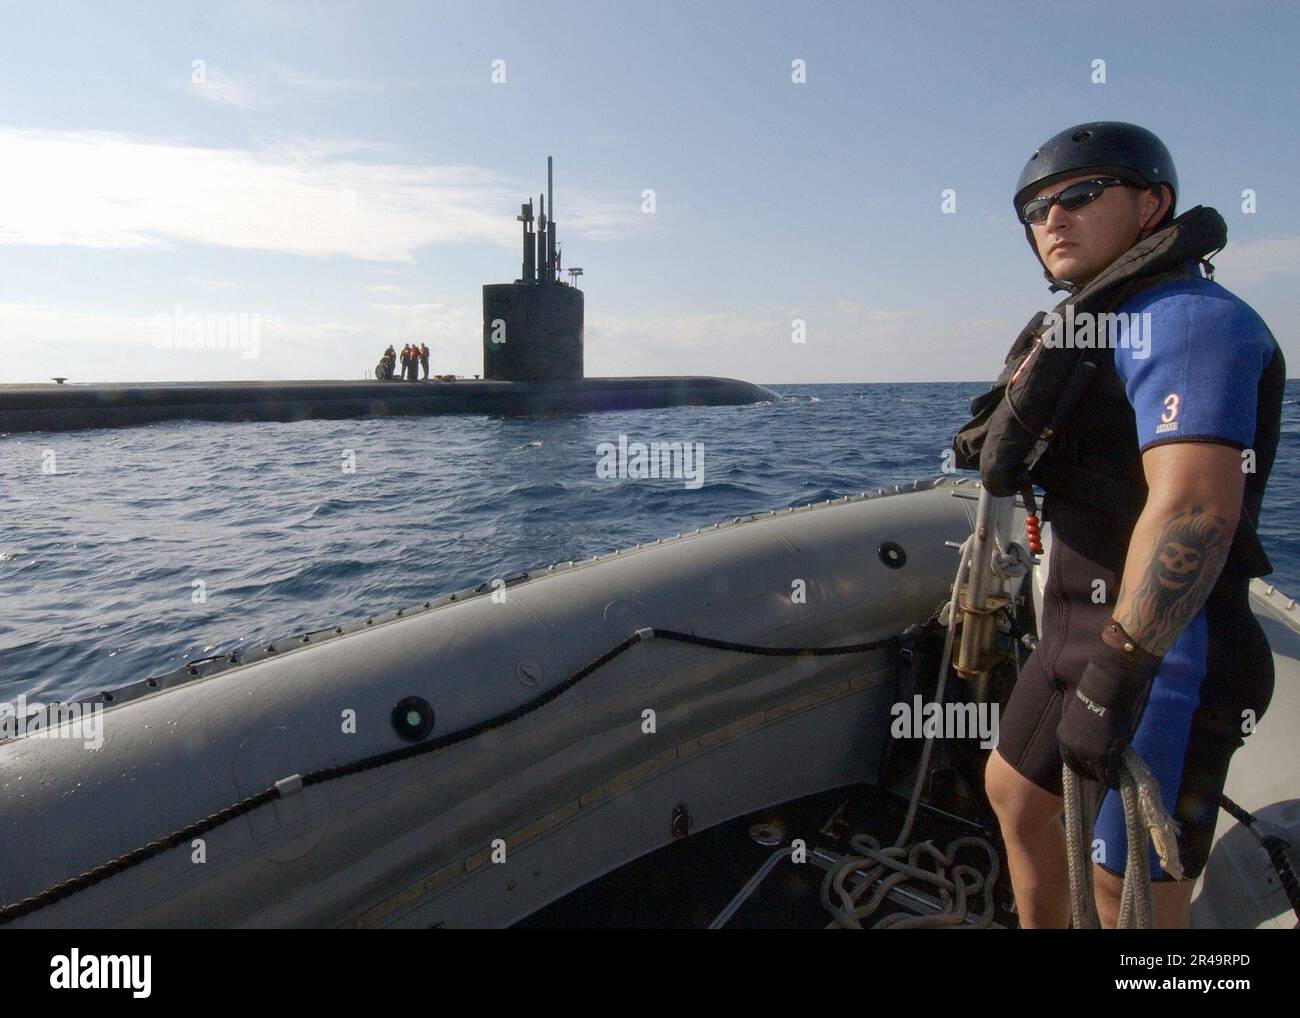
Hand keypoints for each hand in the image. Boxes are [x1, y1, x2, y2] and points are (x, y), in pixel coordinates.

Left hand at [1057, 623, 1160, 787]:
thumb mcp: (1084, 717)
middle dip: (1091, 774)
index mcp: (1063, 736)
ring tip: (1112, 778)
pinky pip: (1108, 774)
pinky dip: (1113, 779)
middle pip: (1079, 769)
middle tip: (1102, 776)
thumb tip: (1095, 741)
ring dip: (1103, 777)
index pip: (1069, 760)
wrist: (1106, 689)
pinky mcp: (1102, 755)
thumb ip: (1086, 733)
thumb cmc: (1097, 697)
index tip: (1090, 770)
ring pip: (1094, 774)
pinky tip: (1119, 779)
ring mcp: (1086, 752)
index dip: (1081, 766)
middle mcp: (1071, 746)